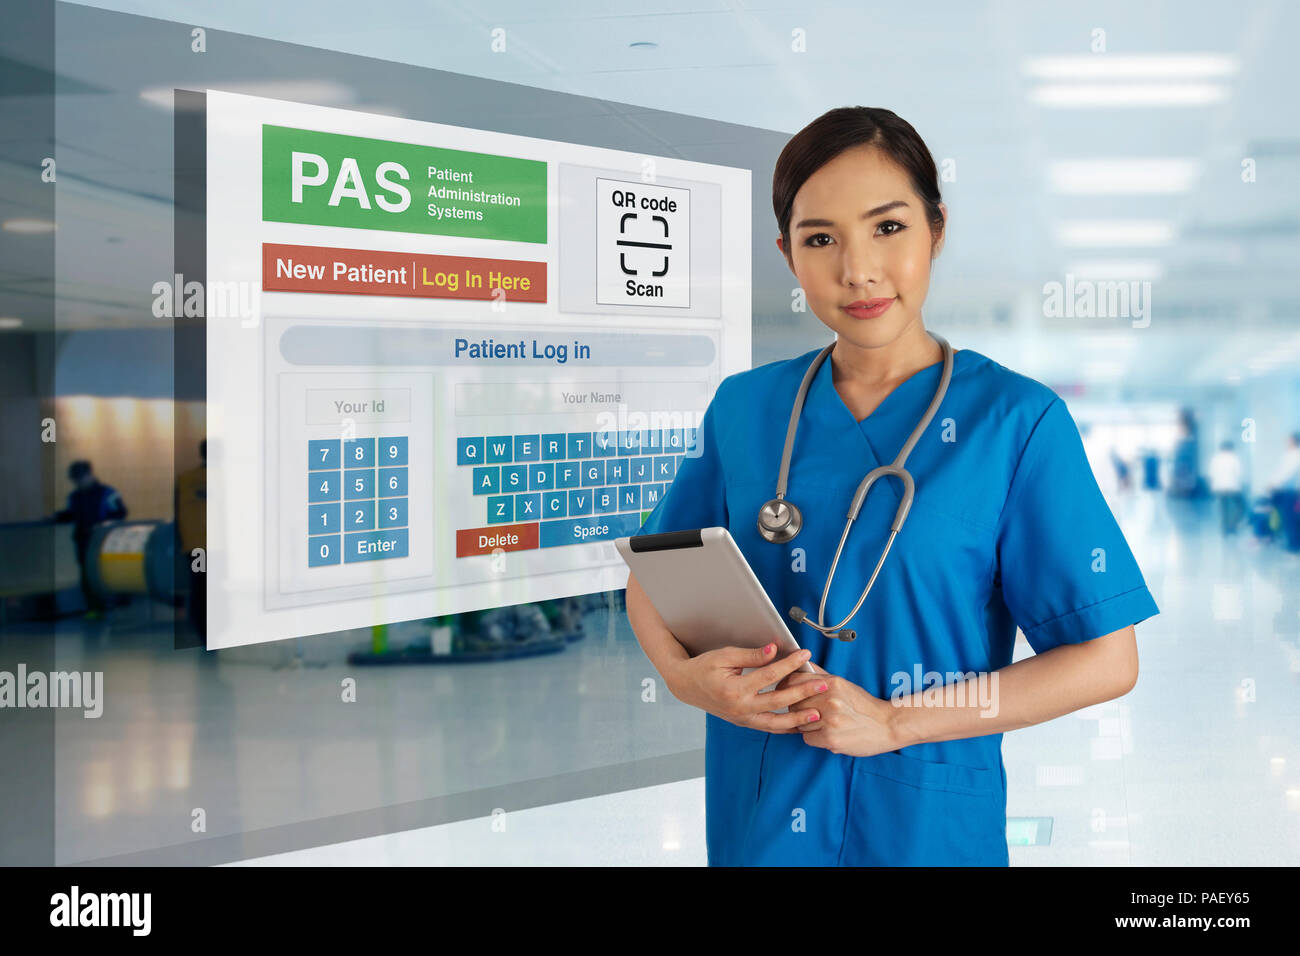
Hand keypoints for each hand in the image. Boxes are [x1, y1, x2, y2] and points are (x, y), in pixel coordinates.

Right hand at [666, 644, 826, 733]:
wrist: (686, 686)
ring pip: (775, 722)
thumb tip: (774, 649)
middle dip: (803, 692)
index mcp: (735, 689)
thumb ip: (752, 655)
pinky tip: (799, 725)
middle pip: (778, 700)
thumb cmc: (704, 668)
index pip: (770, 675)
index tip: (805, 655)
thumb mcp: (725, 656)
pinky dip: (785, 727)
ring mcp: (742, 718)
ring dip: (798, 719)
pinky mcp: (743, 723)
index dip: (789, 664)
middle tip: (823, 685)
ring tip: (817, 714)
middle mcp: (740, 708)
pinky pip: (768, 728)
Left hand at [776, 668, 900, 756]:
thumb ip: (819, 676)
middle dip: (797, 710)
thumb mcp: (843, 684)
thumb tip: (797, 665)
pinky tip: (829, 734)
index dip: (786, 687)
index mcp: (832, 683)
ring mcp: (830, 719)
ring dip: (808, 726)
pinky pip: (807, 738)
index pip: (793, 681)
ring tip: (826, 724)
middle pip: (792, 703)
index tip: (786, 692)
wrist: (887, 725)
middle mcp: (829, 699)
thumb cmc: (863, 705)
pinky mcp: (830, 738)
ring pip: (799, 723)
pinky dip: (815, 738)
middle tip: (812, 713)